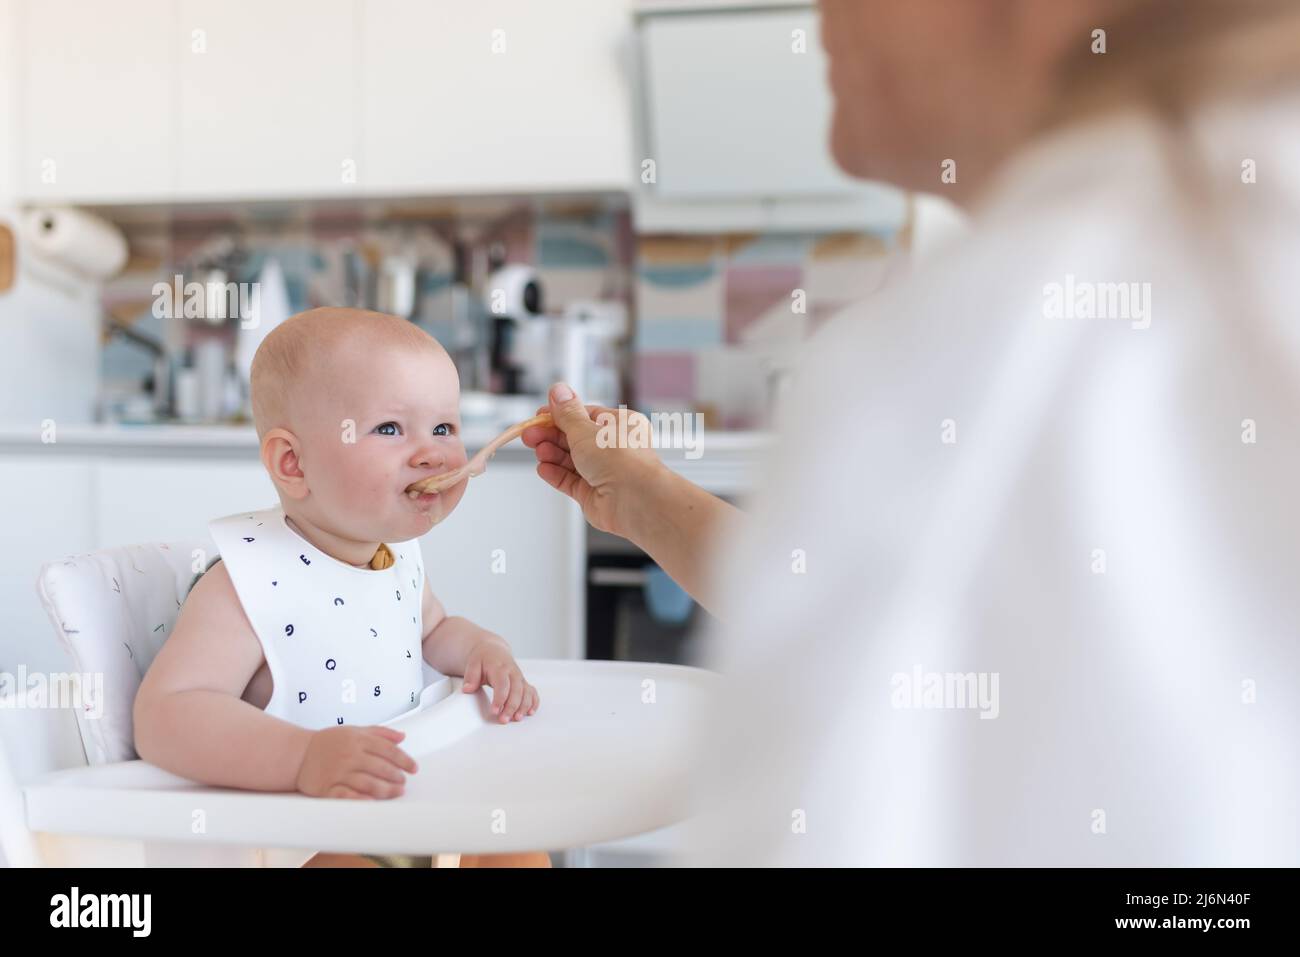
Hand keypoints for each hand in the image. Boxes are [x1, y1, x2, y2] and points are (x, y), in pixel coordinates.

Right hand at [294, 725, 417, 798]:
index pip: (388, 750)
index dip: (404, 760)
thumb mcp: (354, 730)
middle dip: (397, 776)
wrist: (299, 754)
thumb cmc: (328, 742)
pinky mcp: (327, 788)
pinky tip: (373, 801)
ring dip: (386, 789)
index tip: (413, 768)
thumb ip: (379, 733)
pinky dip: (360, 799)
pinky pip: (346, 796)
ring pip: (368, 783)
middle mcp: (350, 756)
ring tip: (396, 792)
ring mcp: (338, 773)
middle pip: (380, 768)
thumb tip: (401, 737)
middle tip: (404, 782)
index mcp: (358, 740)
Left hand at [462, 637, 539, 723]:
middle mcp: (513, 672)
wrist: (493, 651)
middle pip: (517, 690)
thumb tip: (468, 688)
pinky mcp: (524, 682)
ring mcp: (520, 677)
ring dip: (523, 706)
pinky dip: (533, 702)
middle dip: (512, 706)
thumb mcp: (473, 664)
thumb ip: (471, 676)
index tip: (495, 711)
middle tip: (504, 719)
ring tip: (517, 718)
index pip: (502, 684)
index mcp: (500, 667)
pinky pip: (532, 692)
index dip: (500, 699)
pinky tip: (530, 712)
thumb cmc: (484, 659)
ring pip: (526, 692)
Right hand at [521, 382, 666, 539]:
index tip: (539, 416)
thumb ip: (567, 413)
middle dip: (551, 436)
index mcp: (620, 426)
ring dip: (552, 454)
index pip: (585, 416)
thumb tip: (559, 391)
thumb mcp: (586, 429)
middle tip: (530, 435)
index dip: (560, 416)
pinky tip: (543, 468)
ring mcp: (604, 473)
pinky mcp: (594, 494)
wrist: (634, 500)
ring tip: (538, 451)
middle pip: (575, 439)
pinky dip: (556, 474)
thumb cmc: (622, 461)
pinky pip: (570, 481)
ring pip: (571, 460)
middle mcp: (614, 449)